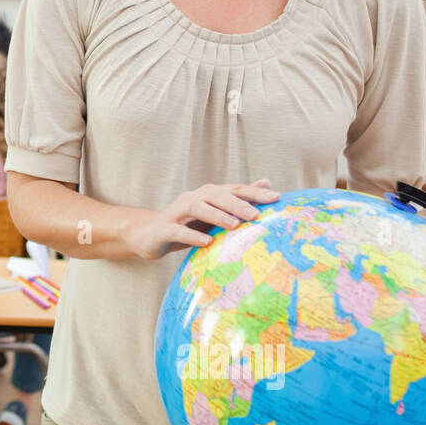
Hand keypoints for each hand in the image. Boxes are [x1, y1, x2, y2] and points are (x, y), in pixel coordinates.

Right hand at [129, 180, 279, 260]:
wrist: (149, 235)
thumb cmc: (187, 226)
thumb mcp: (214, 215)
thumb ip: (237, 200)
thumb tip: (266, 183)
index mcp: (207, 195)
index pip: (234, 189)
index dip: (254, 193)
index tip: (277, 198)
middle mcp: (193, 198)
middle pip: (216, 195)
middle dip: (237, 203)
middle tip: (256, 214)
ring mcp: (176, 212)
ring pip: (197, 207)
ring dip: (216, 215)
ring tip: (234, 225)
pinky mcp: (164, 228)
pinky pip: (178, 230)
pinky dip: (193, 235)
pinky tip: (207, 241)